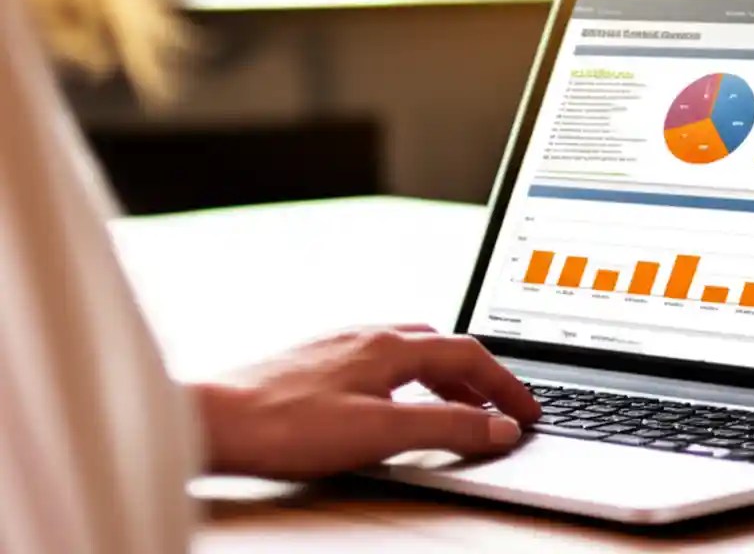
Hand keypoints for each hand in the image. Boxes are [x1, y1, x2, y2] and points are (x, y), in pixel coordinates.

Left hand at [190, 326, 540, 478]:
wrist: (211, 421)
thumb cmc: (285, 425)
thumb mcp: (382, 433)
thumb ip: (448, 429)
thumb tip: (500, 428)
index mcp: (390, 345)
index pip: (469, 354)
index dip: (506, 385)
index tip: (526, 411)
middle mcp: (366, 336)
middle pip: (443, 347)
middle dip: (480, 378)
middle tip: (499, 409)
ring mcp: (338, 346)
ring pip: (410, 352)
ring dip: (444, 378)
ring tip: (456, 409)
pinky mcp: (314, 362)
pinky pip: (380, 363)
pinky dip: (409, 382)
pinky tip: (394, 404)